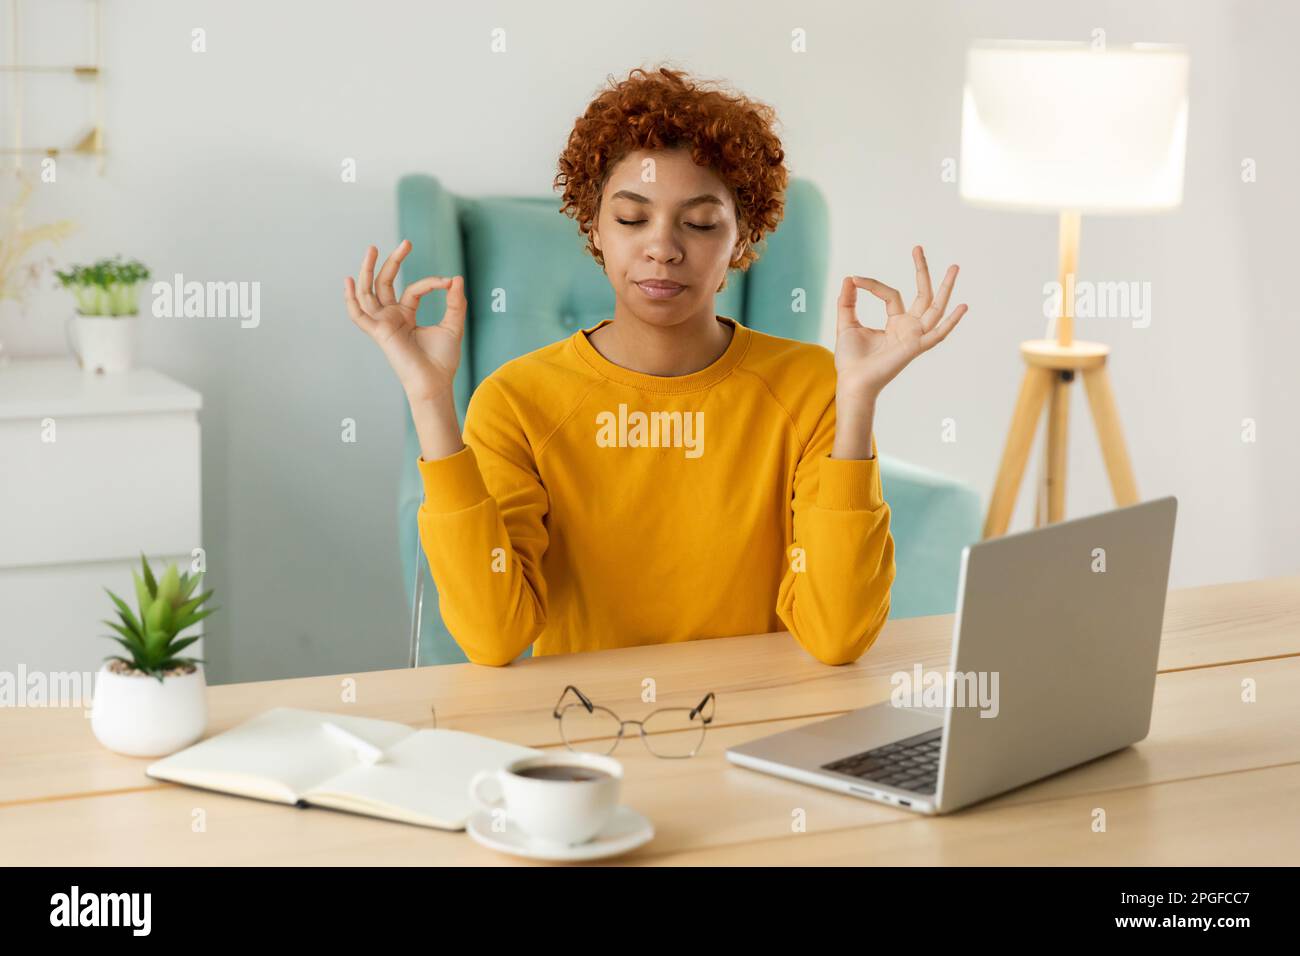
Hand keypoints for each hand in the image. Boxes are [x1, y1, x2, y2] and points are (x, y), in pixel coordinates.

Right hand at [343, 240, 466, 402]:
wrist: (436, 382)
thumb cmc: (442, 360)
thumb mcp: (453, 325)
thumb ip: (455, 302)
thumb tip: (457, 278)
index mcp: (405, 315)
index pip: (413, 289)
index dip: (431, 282)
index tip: (448, 282)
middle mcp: (391, 317)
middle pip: (384, 283)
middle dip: (393, 261)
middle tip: (407, 242)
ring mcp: (383, 324)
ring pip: (368, 292)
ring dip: (368, 270)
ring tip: (372, 248)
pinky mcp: (379, 332)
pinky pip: (359, 315)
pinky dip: (351, 300)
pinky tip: (349, 281)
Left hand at [835, 246, 967, 399]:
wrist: (852, 381)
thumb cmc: (851, 359)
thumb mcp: (847, 323)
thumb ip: (847, 301)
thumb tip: (849, 278)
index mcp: (896, 323)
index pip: (891, 294)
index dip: (873, 285)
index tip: (855, 279)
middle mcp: (909, 328)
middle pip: (922, 295)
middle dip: (922, 271)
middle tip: (918, 248)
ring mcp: (914, 337)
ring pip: (935, 308)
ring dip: (945, 288)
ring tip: (954, 267)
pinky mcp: (915, 347)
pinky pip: (937, 334)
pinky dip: (950, 322)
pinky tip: (962, 307)